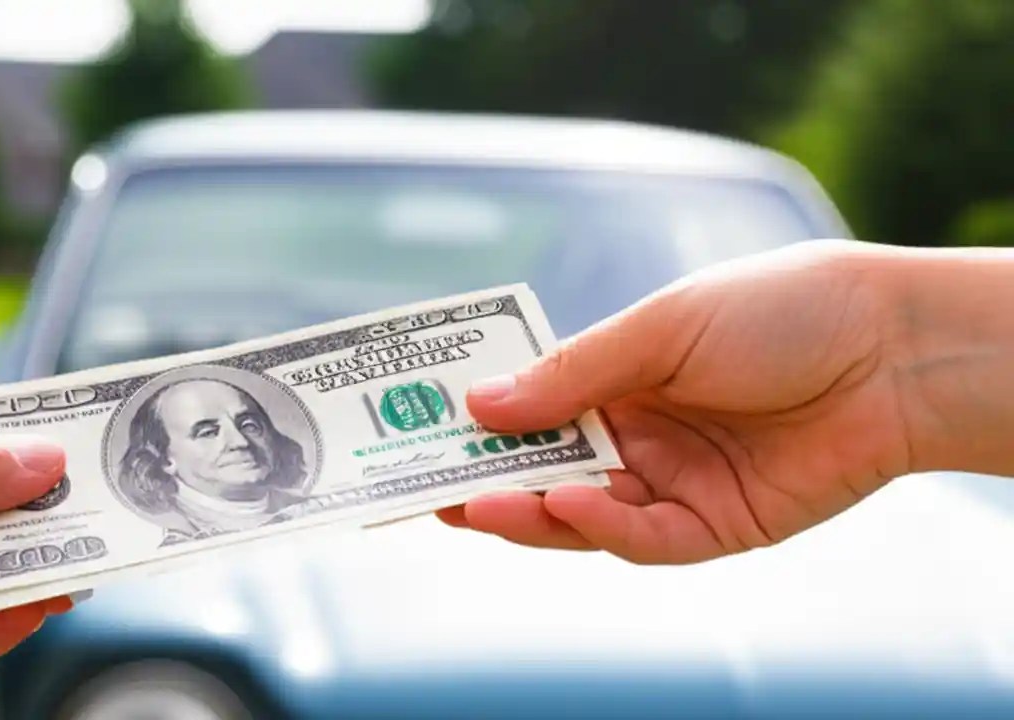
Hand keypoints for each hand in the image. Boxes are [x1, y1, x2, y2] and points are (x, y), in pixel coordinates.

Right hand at [439, 240, 921, 562]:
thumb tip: (478, 404)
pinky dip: (601, 527)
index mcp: (617, 378)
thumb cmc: (780, 310)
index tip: (409, 426)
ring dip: (527, 510)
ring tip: (470, 503)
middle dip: (482, 477)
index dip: (473, 421)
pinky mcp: (713, 527)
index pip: (528, 407)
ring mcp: (671, 484)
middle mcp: (635, 434)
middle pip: (542, 468)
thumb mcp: (661, 326)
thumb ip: (573, 373)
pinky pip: (643, 539)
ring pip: (580, 514)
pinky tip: (570, 506)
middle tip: (418, 486)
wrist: (892, 348)